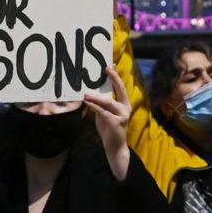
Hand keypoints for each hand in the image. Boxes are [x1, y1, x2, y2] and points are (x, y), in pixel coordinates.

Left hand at [83, 66, 131, 181]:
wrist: (115, 147)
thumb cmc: (109, 129)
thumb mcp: (106, 114)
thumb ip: (103, 105)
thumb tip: (92, 93)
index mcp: (124, 104)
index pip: (121, 87)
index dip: (116, 76)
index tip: (112, 65)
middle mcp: (125, 107)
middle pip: (121, 89)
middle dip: (114, 78)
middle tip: (106, 69)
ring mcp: (122, 115)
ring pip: (108, 102)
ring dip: (96, 96)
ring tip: (86, 93)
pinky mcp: (115, 122)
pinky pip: (103, 112)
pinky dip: (94, 106)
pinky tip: (87, 102)